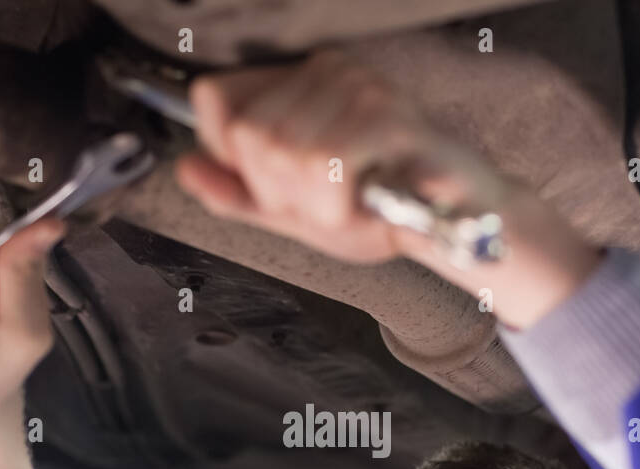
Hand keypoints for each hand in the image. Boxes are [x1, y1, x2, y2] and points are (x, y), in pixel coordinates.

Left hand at [175, 49, 512, 264]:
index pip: (216, 99)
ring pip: (286, 154)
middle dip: (279, 191)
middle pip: (249, 135)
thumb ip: (238, 194)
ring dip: (315, 204)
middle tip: (326, 201)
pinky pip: (327, 166)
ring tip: (351, 202)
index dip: (234, 157)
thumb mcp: (294, 211)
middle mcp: (328, 71)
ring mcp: (361, 89)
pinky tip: (367, 201)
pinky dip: (339, 205)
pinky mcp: (390, 117)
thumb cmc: (381, 211)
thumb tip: (185, 170)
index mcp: (298, 82)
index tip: (278, 183)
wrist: (455, 226)